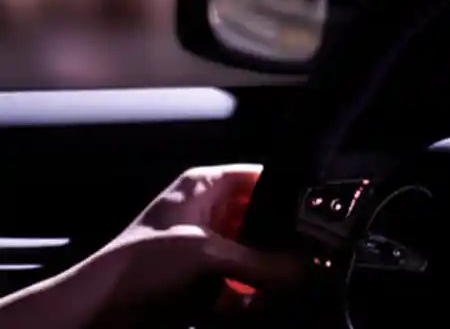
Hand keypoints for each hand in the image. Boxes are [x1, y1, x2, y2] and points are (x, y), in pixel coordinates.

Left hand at [0, 164, 299, 328]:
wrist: (100, 306)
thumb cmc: (138, 261)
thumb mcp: (207, 254)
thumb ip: (259, 262)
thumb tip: (302, 270)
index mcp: (204, 187)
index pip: (258, 177)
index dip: (286, 191)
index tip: (314, 209)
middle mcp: (207, 212)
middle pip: (259, 218)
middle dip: (279, 239)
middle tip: (308, 251)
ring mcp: (203, 246)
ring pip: (251, 252)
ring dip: (266, 269)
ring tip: (290, 280)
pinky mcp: (200, 278)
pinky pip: (238, 282)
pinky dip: (250, 293)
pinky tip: (263, 301)